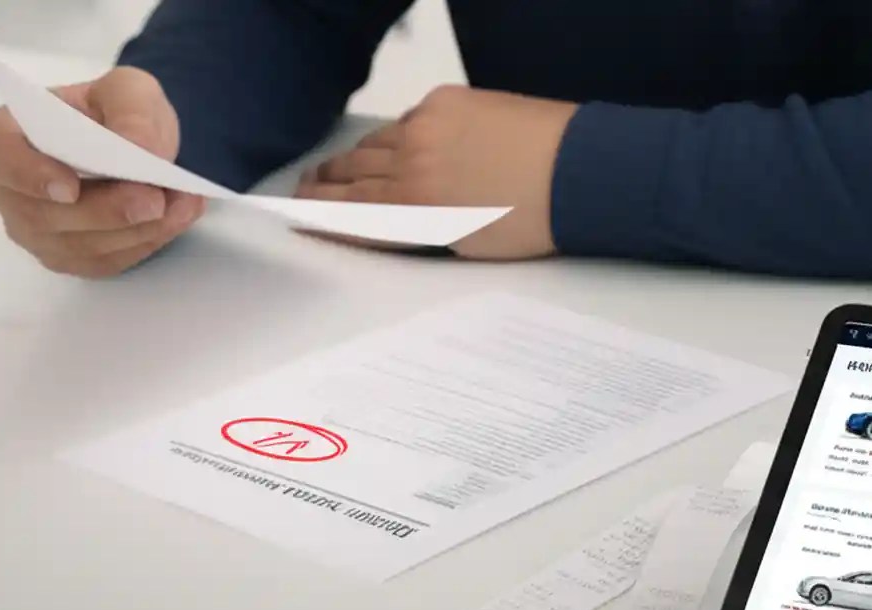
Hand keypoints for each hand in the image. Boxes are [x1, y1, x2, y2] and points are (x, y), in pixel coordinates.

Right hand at [0, 67, 205, 277]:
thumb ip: (132, 111)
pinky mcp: (72, 256)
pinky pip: (105, 262)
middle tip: (155, 200)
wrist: (138, 144)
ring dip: (136, 231)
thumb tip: (138, 147)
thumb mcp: (130, 92)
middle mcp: (12, 190)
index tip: (69, 187)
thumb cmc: (117, 112)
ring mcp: (38, 230)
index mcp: (8, 136)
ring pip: (79, 246)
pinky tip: (176, 220)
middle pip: (44, 215)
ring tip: (183, 205)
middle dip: (106, 212)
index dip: (28, 176)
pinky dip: (145, 243)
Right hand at [295, 85, 576, 259]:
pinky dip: (398, 136)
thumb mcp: (463, 244)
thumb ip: (416, 230)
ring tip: (336, 168)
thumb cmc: (531, 220)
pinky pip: (404, 121)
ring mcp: (423, 129)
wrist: (575, 172)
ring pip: (370, 145)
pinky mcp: (443, 102)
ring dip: (353, 159)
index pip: (345, 214)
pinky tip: (398, 146)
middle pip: (347, 175)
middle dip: (323, 185)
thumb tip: (388, 221)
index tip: (296, 216)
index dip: (316, 215)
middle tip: (306, 189)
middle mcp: (409, 168)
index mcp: (412, 213)